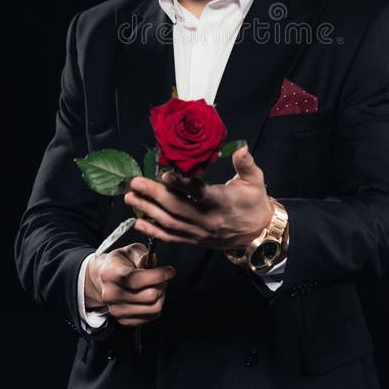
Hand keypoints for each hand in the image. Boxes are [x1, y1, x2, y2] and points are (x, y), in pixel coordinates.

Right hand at [85, 242, 175, 326]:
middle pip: (150, 295)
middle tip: (162, 277)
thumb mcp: (130, 251)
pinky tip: (149, 295)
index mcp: (110, 274)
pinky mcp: (124, 321)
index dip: (157, 275)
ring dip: (161, 295)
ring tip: (156, 286)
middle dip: (162, 284)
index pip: (136, 279)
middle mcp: (111, 294)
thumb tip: (151, 261)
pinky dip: (156, 305)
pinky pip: (152, 316)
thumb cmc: (120, 263)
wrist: (105, 280)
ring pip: (154, 308)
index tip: (170, 271)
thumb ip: (142, 255)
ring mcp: (116, 310)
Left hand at [124, 145, 273, 250]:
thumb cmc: (254, 203)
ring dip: (148, 210)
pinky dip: (153, 231)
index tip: (165, 174)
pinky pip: (171, 237)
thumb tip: (241, 147)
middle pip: (177, 208)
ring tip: (131, 197)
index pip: (200, 193)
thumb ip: (246, 164)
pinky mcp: (194, 240)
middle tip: (135, 182)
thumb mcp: (255, 180)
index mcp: (223, 202)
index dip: (182, 184)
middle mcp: (208, 220)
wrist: (258, 233)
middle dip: (154, 194)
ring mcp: (199, 233)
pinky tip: (137, 221)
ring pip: (170, 223)